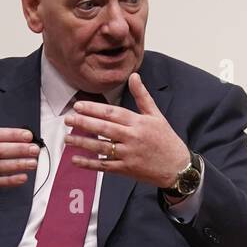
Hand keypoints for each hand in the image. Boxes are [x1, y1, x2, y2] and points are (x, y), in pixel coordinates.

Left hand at [64, 73, 190, 187]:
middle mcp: (133, 138)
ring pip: (102, 147)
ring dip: (83, 143)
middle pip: (104, 129)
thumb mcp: (157, 116)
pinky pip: (105, 166)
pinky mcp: (127, 169)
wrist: (178, 167)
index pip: (112, 113)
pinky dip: (90, 164)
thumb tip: (134, 76)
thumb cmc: (167, 140)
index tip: (78, 106)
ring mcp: (129, 154)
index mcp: (139, 123)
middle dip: (84, 123)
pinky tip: (76, 160)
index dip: (94, 109)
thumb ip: (142, 96)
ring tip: (68, 138)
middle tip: (68, 119)